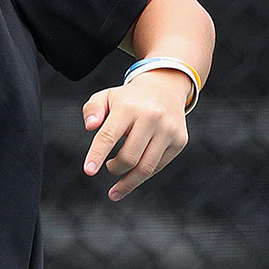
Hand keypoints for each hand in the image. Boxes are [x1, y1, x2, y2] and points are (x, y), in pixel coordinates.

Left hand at [81, 69, 191, 200]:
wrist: (166, 87)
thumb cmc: (130, 98)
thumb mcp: (107, 96)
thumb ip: (92, 110)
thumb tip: (90, 126)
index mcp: (128, 107)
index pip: (109, 135)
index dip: (97, 155)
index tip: (89, 170)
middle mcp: (151, 117)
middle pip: (128, 158)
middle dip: (115, 169)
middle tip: (109, 166)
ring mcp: (168, 130)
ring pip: (145, 168)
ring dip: (128, 181)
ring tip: (119, 180)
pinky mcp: (180, 140)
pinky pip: (158, 166)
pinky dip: (143, 174)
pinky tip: (136, 172)